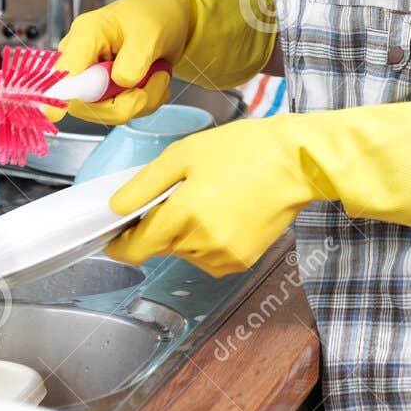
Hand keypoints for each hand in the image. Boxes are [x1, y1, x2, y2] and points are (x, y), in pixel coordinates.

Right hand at [49, 0, 278, 125]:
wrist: (169, 18)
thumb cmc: (155, 15)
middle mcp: (82, 58)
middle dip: (128, 101)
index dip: (57, 96)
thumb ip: (134, 59)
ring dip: (143, 100)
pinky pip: (121, 111)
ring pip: (109, 112)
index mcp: (86, 35)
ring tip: (160, 74)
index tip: (54, 114)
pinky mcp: (104, 91)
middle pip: (86, 103)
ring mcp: (91, 77)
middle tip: (158, 78)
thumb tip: (120, 83)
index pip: (63, 72)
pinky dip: (145, 102)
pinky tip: (155, 82)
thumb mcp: (151, 32)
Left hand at [103, 96, 410, 277]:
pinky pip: (209, 258)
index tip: (115, 235)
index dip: (119, 244)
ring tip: (210, 198)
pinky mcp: (241, 261)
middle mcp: (201, 243)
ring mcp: (223, 256)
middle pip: (160, 248)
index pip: (134, 249)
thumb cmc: (244, 149)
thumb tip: (114, 208)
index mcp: (183, 215)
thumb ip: (144, 185)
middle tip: (178, 194)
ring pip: (185, 253)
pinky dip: (208, 242)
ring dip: (185, 234)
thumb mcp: (185, 153)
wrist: (296, 161)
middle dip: (160, 226)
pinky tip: (224, 214)